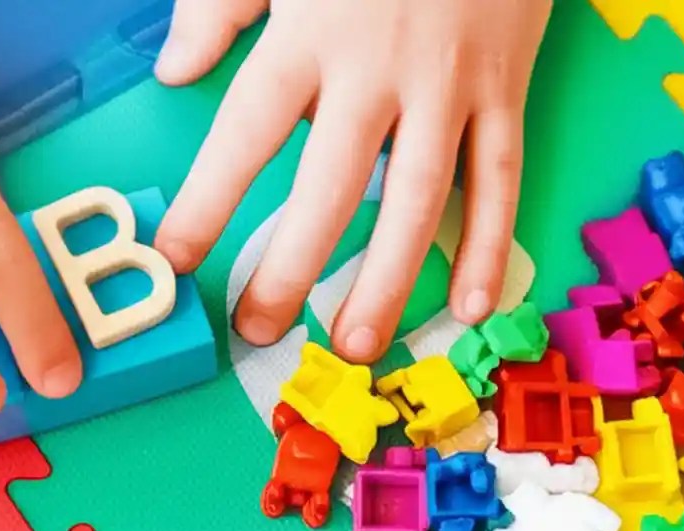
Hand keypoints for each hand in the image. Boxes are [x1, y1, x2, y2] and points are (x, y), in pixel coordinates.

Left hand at [154, 0, 551, 361]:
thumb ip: (219, 6)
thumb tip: (174, 73)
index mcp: (309, 32)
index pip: (246, 134)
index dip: (207, 204)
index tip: (175, 261)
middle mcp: (378, 68)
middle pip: (329, 186)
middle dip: (291, 266)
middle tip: (257, 328)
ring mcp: (451, 83)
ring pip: (418, 199)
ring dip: (388, 280)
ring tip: (353, 344)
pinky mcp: (508, 86)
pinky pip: (500, 177)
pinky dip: (488, 243)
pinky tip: (469, 304)